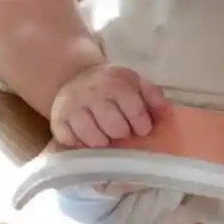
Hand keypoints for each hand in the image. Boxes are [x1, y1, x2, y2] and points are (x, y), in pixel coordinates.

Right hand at [49, 64, 168, 147]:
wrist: (74, 77)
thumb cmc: (111, 85)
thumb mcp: (134, 82)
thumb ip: (152, 95)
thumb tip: (165, 112)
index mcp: (114, 82)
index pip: (133, 107)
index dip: (141, 122)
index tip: (143, 129)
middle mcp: (91, 93)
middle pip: (114, 127)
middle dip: (122, 133)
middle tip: (122, 131)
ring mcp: (72, 108)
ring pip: (94, 139)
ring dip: (104, 142)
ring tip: (106, 137)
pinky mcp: (58, 122)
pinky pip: (72, 143)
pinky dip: (82, 145)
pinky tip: (87, 139)